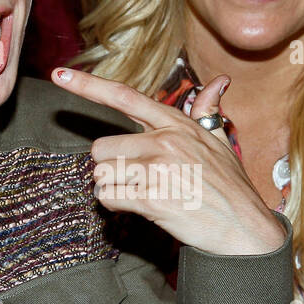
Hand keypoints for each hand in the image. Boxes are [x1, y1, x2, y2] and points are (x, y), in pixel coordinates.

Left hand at [51, 67, 285, 255]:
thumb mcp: (221, 143)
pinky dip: (116, 206)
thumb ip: (208, 112)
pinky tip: (142, 208)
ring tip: (144, 195)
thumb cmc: (230, 187)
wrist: (244, 228)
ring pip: (101, 174)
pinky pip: (108, 197)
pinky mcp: (151, 197)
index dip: (87, 85)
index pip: (125, 97)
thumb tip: (220, 82)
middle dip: (110, 167)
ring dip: (114, 189)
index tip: (58, 74)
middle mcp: (164, 141)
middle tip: (137, 180)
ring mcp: (157, 168)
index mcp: (176, 124)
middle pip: (101, 147)